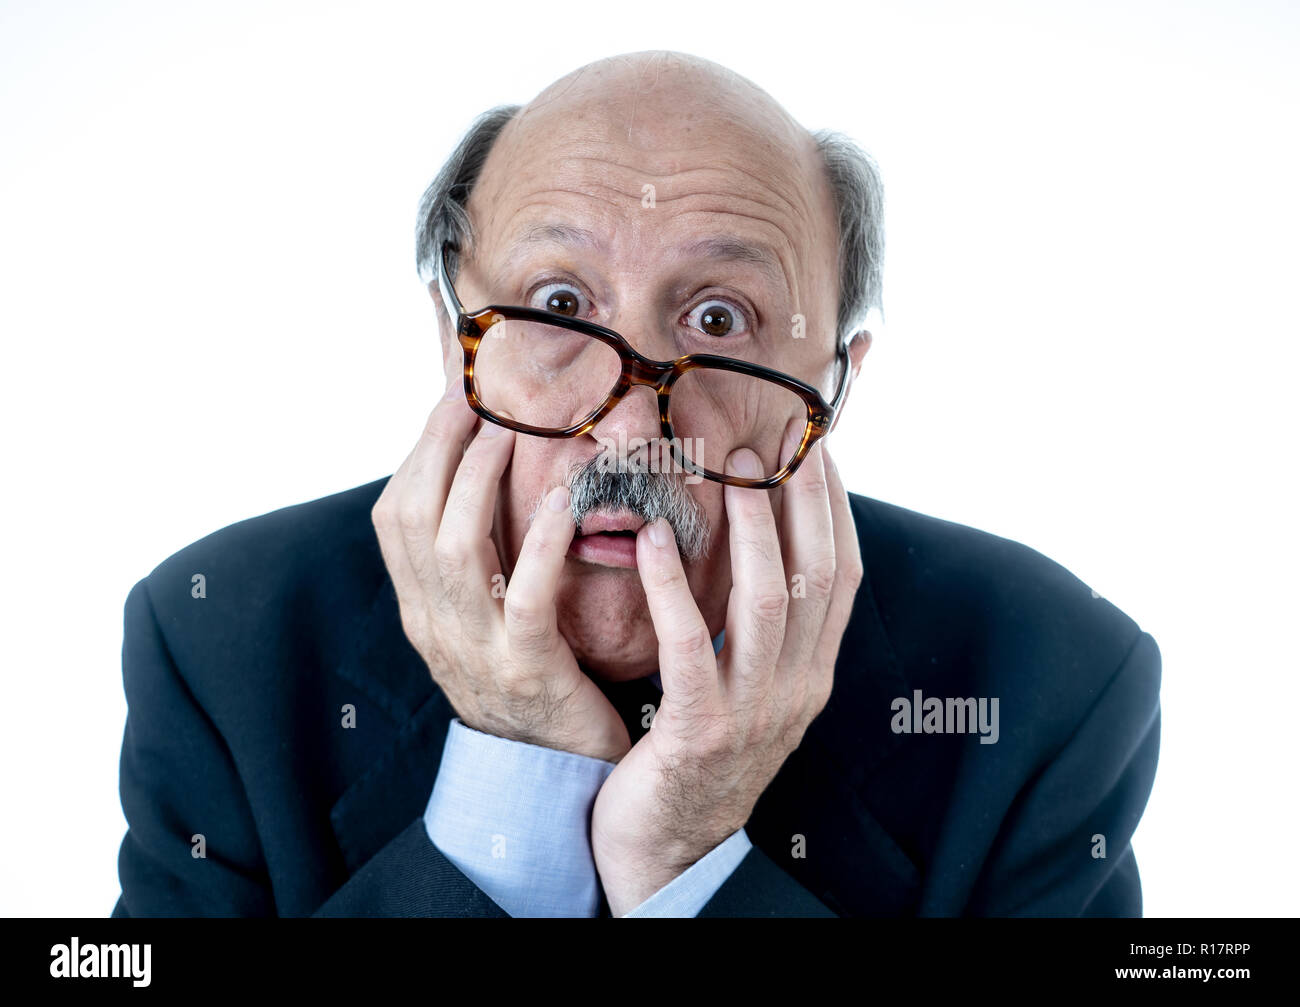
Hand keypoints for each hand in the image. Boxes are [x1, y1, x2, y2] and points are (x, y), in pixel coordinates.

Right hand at [371, 383, 630, 761]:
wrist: (554, 776)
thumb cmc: (534, 678)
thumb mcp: (487, 618)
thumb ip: (482, 558)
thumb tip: (488, 477)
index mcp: (423, 608)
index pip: (395, 516)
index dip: (419, 451)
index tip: (452, 398)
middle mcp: (435, 625)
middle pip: (412, 519)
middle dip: (438, 448)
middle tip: (474, 397)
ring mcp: (476, 650)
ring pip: (453, 550)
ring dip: (477, 482)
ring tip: (506, 435)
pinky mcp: (527, 670)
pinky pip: (523, 598)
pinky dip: (536, 544)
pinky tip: (560, 504)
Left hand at [590, 422, 862, 914]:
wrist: (667, 853)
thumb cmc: (697, 757)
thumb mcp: (748, 692)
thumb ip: (759, 631)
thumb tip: (758, 546)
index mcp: (811, 675)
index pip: (841, 577)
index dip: (835, 509)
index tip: (817, 449)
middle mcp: (797, 690)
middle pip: (815, 577)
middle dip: (801, 501)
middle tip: (774, 439)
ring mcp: (754, 713)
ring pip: (769, 603)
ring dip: (753, 530)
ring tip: (729, 471)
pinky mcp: (699, 731)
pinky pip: (691, 648)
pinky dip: (673, 588)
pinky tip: (651, 540)